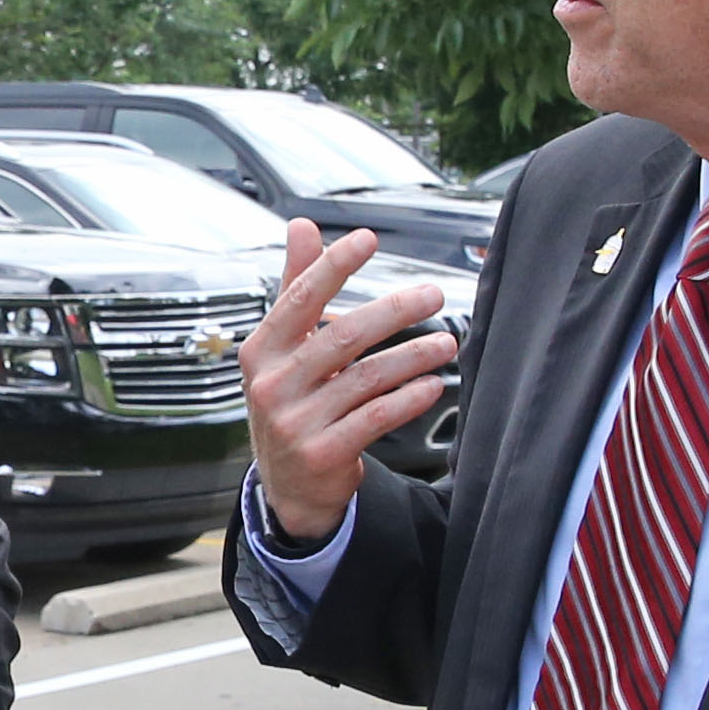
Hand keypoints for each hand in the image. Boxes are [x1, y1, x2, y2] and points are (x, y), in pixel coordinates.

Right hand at [236, 218, 458, 544]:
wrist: (289, 483)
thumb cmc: (293, 400)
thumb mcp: (284, 348)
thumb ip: (296, 286)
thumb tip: (302, 225)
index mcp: (262, 351)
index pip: (299, 299)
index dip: (333, 266)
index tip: (368, 238)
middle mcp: (272, 385)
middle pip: (341, 337)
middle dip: (393, 312)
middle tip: (433, 294)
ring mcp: (294, 422)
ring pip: (365, 378)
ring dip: (413, 356)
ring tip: (447, 343)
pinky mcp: (322, 453)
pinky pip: (374, 417)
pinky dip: (408, 398)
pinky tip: (433, 384)